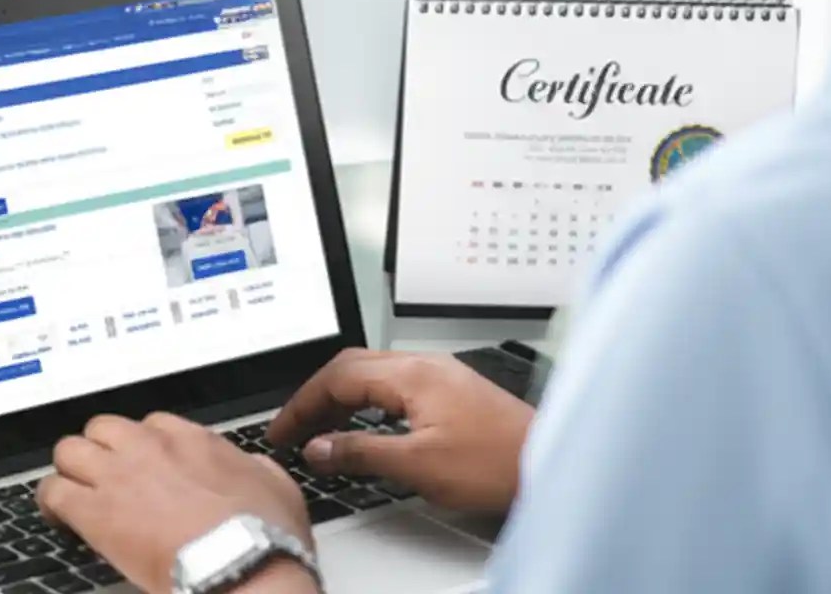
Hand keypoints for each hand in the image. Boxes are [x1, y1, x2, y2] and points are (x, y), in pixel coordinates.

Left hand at [36, 412, 317, 593]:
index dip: (143, 448)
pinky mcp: (96, 512)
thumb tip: (252, 467)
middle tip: (105, 479)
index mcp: (193, 440)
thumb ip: (256, 469)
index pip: (152, 425)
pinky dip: (52, 504)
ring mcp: (120, 476)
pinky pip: (54, 492)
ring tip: (76, 495)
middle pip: (103, 429)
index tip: (145, 468)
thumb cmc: (263, 535)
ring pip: (69, 450)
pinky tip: (60, 519)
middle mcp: (151, 447)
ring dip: (72, 472)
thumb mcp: (277, 487)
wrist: (241, 566)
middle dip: (101, 451)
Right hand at [268, 348, 534, 511]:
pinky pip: (393, 384)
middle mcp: (424, 365)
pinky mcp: (450, 391)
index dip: (302, 405)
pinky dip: (366, 401)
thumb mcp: (417, 465)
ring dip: (340, 398)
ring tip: (319, 429)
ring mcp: (439, 375)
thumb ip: (361, 452)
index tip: (283, 430)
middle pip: (351, 367)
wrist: (548, 463)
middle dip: (315, 396)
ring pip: (372, 374)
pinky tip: (362, 424)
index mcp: (412, 374)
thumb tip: (319, 447)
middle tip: (293, 429)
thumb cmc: (497, 463)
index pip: (337, 377)